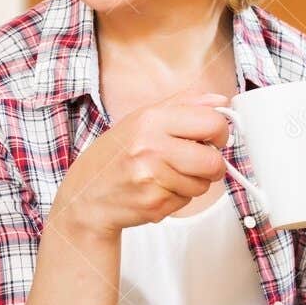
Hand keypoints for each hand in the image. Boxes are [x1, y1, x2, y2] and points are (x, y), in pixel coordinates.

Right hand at [49, 92, 230, 239]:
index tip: (213, 137)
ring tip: (168, 176)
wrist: (85, 195)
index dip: (220, 132)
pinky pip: (187, 201)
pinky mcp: (153, 204)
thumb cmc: (116, 155)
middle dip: (213, 165)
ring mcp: (151, 178)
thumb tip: (220, 100)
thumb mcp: (142, 119)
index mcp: (150, 120)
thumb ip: (183, 105)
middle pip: (213, 160)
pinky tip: (157, 189)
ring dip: (193, 183)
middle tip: (199, 163)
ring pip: (203, 185)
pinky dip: (178, 197)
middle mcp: (150, 148)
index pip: (211, 122)